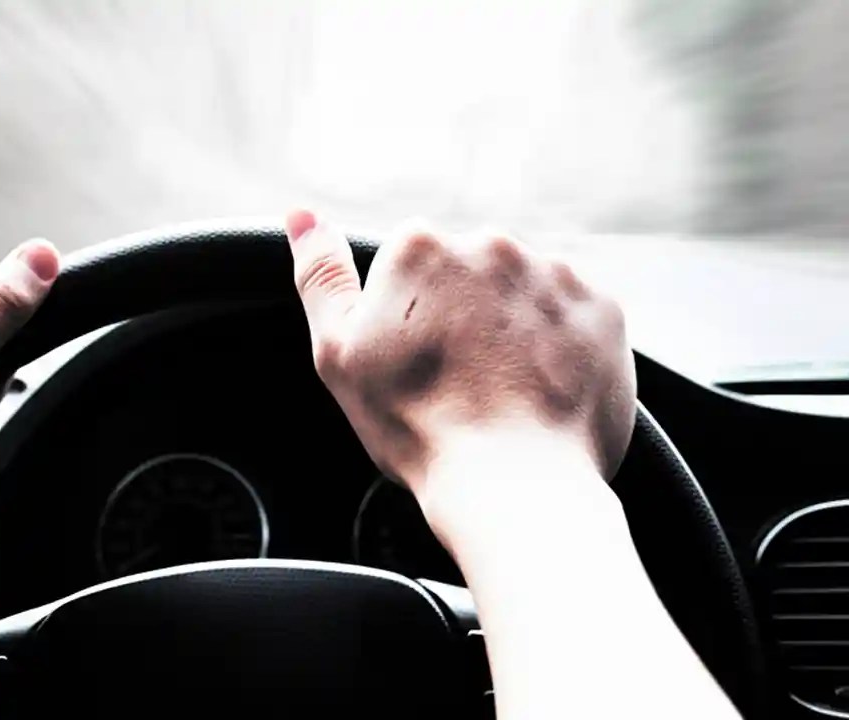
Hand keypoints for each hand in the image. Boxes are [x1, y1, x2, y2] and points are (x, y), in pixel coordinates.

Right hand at [284, 210, 635, 538]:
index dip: (407, 318)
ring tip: (503, 390)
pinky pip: (574, 316)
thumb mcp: (338, 354)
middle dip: (463, 314)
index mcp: (420, 247)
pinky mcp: (603, 307)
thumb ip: (321, 275)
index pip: (410, 266)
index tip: (414, 362)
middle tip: (457, 381)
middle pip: (469, 273)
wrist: (513, 483)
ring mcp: (554, 272)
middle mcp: (491, 242)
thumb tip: (302, 216)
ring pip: (523, 292)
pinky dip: (560, 345)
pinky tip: (540, 389)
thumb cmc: (416, 426)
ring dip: (513, 327)